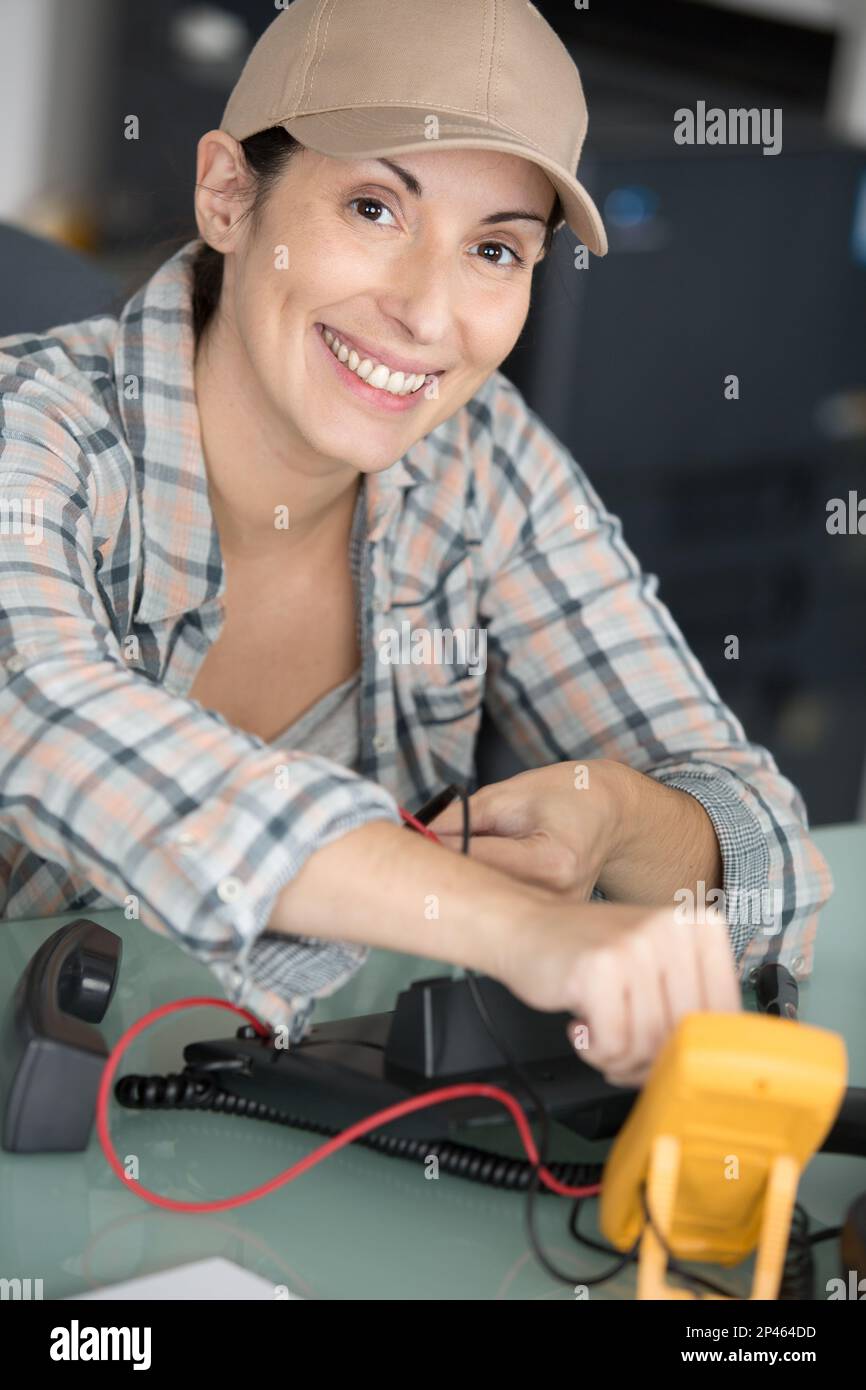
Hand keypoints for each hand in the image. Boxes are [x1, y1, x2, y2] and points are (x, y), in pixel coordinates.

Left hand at [429, 761, 629, 898]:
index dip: (437, 847)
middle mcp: (556, 897)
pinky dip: (484, 891)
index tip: (411, 839)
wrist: (609, 813)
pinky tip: (480, 878)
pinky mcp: (550, 922)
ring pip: (488, 901)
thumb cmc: (567, 795)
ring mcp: (556, 916)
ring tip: (457, 857)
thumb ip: (460, 817)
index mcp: (552, 862)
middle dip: (445, 869)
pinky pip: (504, 908)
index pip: (476, 860)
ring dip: (463, 882)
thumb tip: (416, 832)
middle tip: (419, 850)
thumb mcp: (510, 793)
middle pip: (480, 888)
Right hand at [493, 896, 740, 1088]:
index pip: (724, 1015)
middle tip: (622, 1051)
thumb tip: (713, 1066)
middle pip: (686, 1034)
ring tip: (599, 1036)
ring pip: (650, 1044)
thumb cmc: (589, 956)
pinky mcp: (600, 967)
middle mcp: (674, 929)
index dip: (692, 1048)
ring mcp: (637, 945)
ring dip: (620, 1059)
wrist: (522, 925)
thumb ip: (690, 1003)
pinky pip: (614, 1045)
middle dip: (651, 1060)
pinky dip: (595, 1051)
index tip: (662, 1050)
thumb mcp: (654, 967)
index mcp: (699, 927)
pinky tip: (579, 1027)